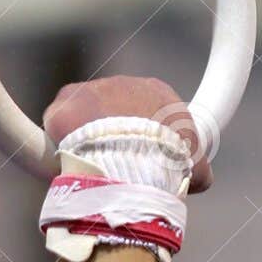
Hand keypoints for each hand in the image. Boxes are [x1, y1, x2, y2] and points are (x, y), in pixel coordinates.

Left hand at [44, 75, 212, 192]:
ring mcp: (92, 90)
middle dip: (114, 138)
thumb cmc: (169, 163)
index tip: (145, 158)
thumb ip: (197, 167)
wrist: (132, 159)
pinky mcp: (65, 103)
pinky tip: (70, 164)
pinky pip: (60, 123)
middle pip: (115, 112)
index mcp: (158, 93)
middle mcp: (124, 83)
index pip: (151, 112)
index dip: (148, 137)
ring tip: (93, 171)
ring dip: (88, 140)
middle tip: (117, 168)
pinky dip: (62, 142)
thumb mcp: (196, 167)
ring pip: (86, 117)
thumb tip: (201, 178)